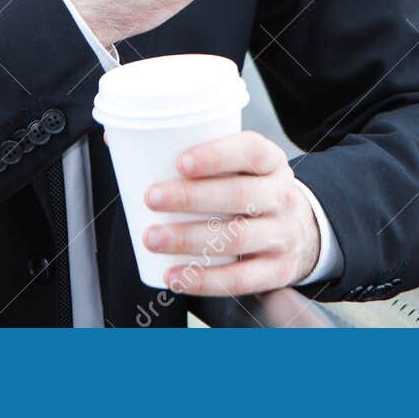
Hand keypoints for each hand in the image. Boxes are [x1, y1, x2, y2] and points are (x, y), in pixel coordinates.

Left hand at [139, 131, 320, 295]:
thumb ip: (191, 153)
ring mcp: (282, 235)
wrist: (300, 232)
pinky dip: (204, 280)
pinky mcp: (277, 271)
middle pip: (240, 195)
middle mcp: (282, 196)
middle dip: (191, 198)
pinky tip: (175, 275)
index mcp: (271, 162)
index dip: (217, 155)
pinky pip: (240, 279)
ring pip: (236, 238)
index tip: (181, 162)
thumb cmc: (251, 192)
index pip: (251, 150)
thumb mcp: (239, 167)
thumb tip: (118, 139)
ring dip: (188, 239)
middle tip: (152, 198)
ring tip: (153, 237)